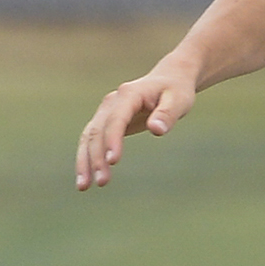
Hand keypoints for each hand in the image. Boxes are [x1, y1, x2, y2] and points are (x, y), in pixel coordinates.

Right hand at [75, 68, 196, 189]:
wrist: (169, 78)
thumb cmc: (176, 90)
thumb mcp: (179, 100)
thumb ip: (167, 114)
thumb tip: (156, 129)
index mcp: (130, 94)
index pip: (117, 119)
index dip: (113, 140)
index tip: (112, 162)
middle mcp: (113, 101)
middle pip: (99, 130)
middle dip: (97, 157)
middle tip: (102, 182)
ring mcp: (107, 110)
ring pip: (89, 137)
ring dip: (85, 161)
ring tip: (85, 187)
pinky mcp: (106, 121)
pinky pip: (91, 140)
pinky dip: (86, 158)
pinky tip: (86, 178)